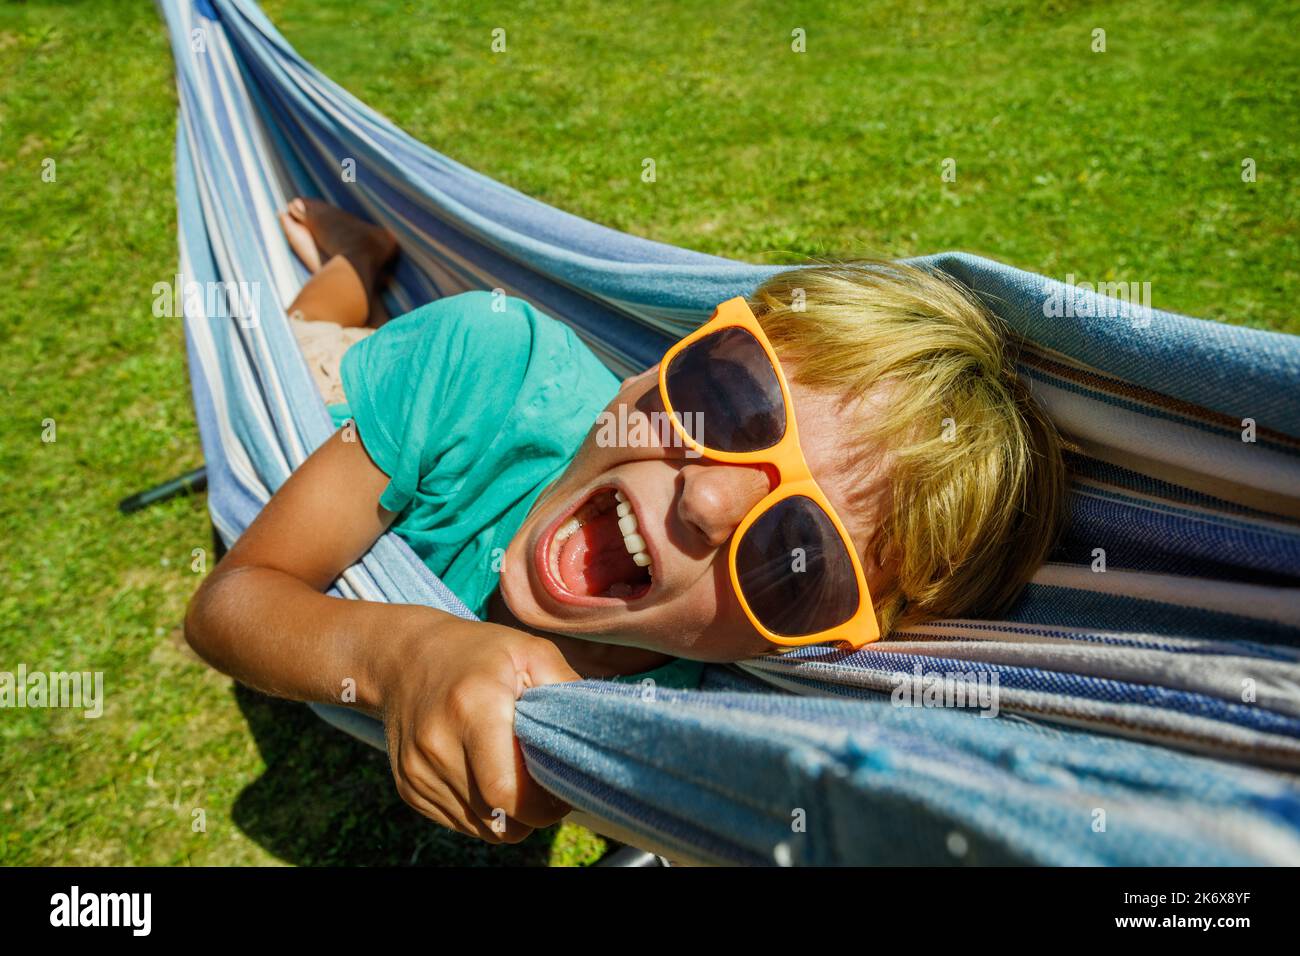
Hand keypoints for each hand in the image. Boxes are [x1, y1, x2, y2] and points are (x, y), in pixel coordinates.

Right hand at [375, 613, 579, 842]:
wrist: (404, 657)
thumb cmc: (476, 652)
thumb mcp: (528, 651)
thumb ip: (565, 686)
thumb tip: (595, 727)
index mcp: (473, 709)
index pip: (505, 791)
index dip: (542, 806)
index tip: (560, 792)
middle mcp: (438, 745)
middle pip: (496, 816)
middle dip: (531, 814)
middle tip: (545, 788)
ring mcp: (418, 771)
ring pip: (479, 827)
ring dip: (506, 815)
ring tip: (515, 776)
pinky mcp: (409, 788)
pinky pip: (459, 822)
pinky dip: (481, 810)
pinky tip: (486, 776)